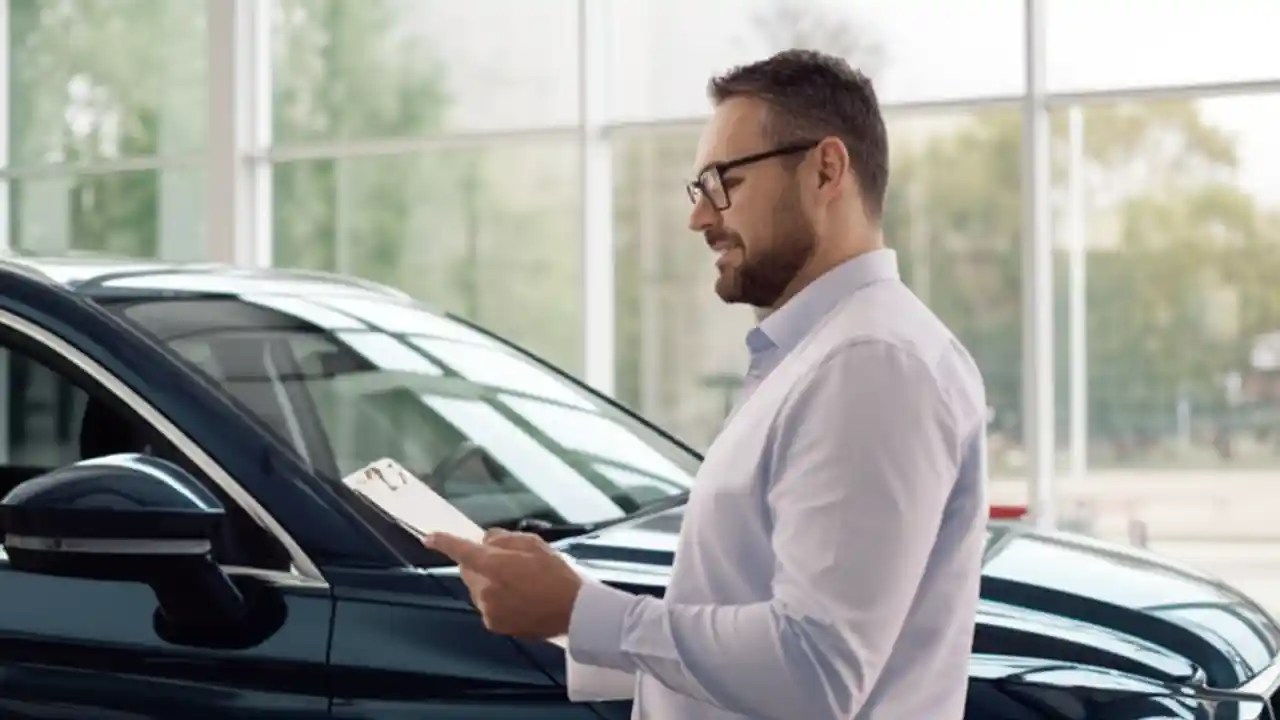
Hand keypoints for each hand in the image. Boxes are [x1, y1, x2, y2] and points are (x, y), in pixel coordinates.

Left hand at [425, 528, 583, 638]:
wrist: (573, 611)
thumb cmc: (556, 573)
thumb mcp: (534, 544)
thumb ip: (504, 539)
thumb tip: (486, 541)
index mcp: (494, 565)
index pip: (462, 551)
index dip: (444, 543)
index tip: (430, 539)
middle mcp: (485, 589)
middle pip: (468, 570)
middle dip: (479, 564)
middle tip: (507, 563)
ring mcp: (487, 609)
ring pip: (477, 588)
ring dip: (488, 583)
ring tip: (519, 584)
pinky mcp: (493, 624)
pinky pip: (486, 605)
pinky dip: (496, 600)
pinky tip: (519, 599)